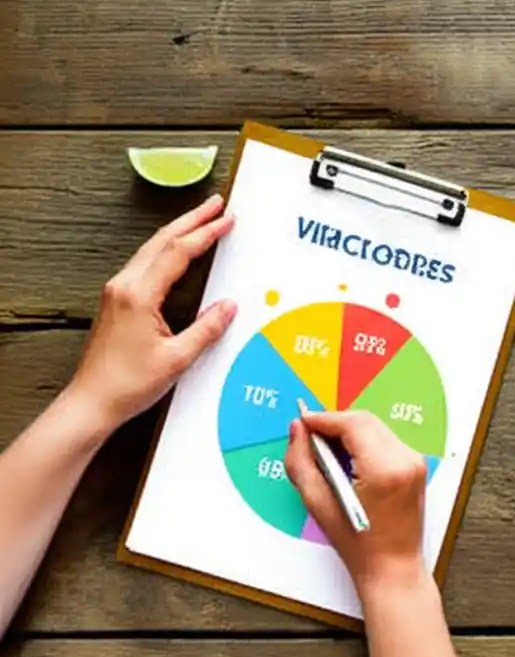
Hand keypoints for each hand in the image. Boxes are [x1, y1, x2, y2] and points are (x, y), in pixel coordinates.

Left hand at [68, 194, 236, 428]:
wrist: (92, 401)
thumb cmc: (128, 384)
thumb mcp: (177, 359)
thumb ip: (206, 329)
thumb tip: (228, 306)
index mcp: (139, 295)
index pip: (177, 253)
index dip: (205, 234)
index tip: (226, 220)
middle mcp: (124, 286)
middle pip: (161, 241)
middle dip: (191, 219)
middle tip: (215, 203)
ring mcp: (117, 292)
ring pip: (151, 249)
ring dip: (178, 231)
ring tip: (200, 219)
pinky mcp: (116, 300)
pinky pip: (145, 263)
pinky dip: (166, 249)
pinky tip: (177, 251)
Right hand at [284, 411, 428, 598]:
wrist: (393, 567)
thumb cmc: (359, 545)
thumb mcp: (318, 504)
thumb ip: (301, 462)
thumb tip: (297, 430)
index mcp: (384, 469)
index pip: (351, 424)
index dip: (322, 419)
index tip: (302, 422)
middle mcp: (405, 460)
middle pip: (365, 421)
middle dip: (335, 424)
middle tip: (310, 437)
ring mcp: (415, 462)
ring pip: (375, 428)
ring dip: (349, 433)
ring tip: (327, 454)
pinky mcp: (416, 466)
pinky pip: (385, 441)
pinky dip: (364, 443)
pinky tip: (348, 462)